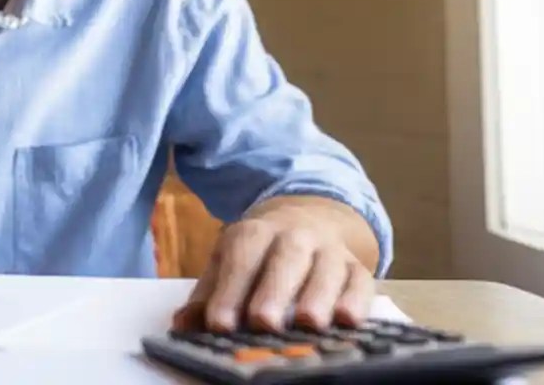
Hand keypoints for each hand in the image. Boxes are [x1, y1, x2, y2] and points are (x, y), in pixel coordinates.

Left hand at [174, 197, 376, 333]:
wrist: (309, 218)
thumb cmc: (259, 254)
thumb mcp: (228, 263)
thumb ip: (207, 296)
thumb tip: (182, 325)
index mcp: (254, 232)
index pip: (240, 258)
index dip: (230, 291)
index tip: (220, 324)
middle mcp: (294, 236)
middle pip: (285, 258)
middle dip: (274, 291)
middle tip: (264, 322)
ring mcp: (328, 249)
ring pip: (326, 268)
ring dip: (318, 296)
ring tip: (309, 323)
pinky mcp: (357, 267)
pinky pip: (361, 280)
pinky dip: (356, 299)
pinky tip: (348, 320)